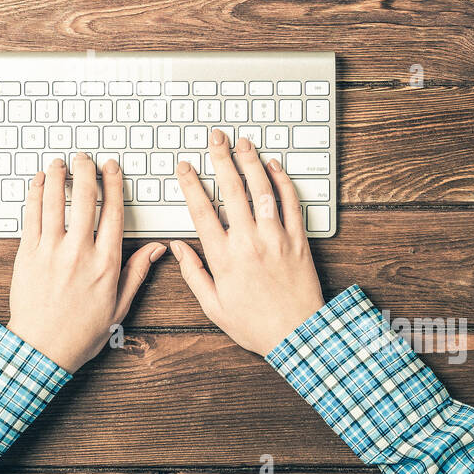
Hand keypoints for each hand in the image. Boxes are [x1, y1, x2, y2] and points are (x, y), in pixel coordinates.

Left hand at [8, 153, 165, 371]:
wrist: (41, 351)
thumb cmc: (80, 333)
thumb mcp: (119, 307)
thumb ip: (137, 273)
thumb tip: (158, 250)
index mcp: (105, 264)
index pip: (113, 212)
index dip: (113, 185)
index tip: (112, 168)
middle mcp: (78, 253)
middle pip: (84, 200)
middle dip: (85, 172)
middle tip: (85, 158)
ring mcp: (50, 252)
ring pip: (54, 202)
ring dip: (57, 177)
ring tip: (59, 163)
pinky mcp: (27, 255)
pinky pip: (30, 216)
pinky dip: (34, 194)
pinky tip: (38, 182)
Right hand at [170, 129, 324, 354]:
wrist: (297, 335)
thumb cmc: (255, 324)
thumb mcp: (213, 306)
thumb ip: (192, 274)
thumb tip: (175, 247)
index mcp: (223, 257)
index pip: (201, 210)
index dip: (191, 184)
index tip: (185, 166)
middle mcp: (249, 242)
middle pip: (231, 190)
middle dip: (221, 159)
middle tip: (215, 138)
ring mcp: (275, 238)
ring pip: (262, 190)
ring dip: (251, 162)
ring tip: (243, 143)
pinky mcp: (298, 240)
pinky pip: (290, 203)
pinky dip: (282, 181)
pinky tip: (274, 166)